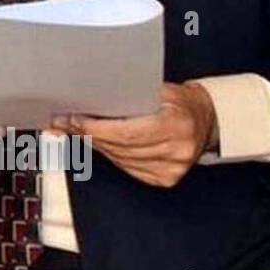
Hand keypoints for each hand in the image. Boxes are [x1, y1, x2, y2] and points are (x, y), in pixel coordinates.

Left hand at [59, 81, 217, 187]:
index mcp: (176, 125)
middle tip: (65, 123)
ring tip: (76, 130)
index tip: (75, 119)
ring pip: (119, 159)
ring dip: (95, 145)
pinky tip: (98, 143)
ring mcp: (171, 169)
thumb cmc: (181, 103)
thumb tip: (92, 97)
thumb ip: (130, 94)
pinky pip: (126, 167)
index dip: (96, 127)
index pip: (126, 132)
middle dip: (88, 134)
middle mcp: (176, 151)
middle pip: (119, 147)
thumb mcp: (161, 90)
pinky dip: (110, 155)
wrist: (204, 121)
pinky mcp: (164, 178)